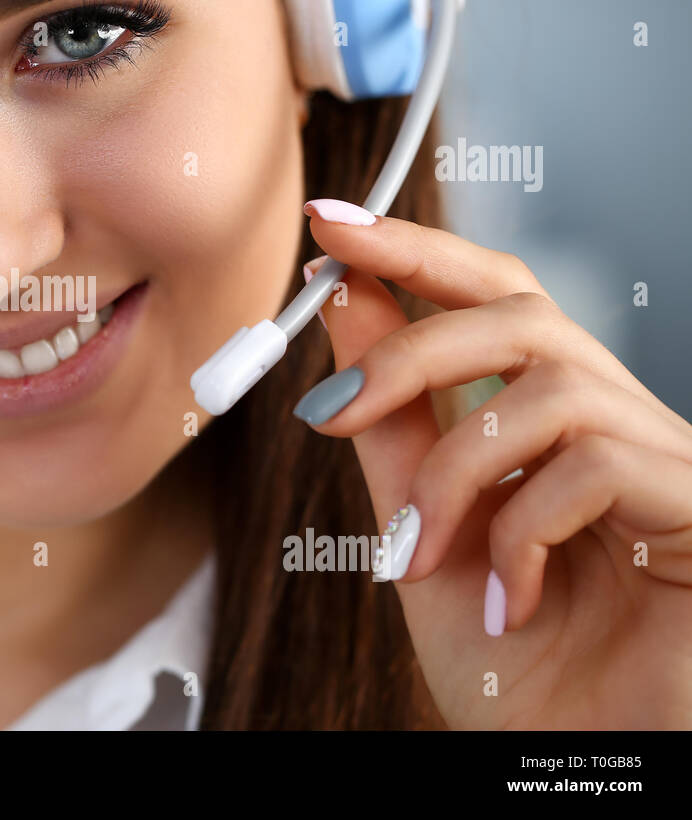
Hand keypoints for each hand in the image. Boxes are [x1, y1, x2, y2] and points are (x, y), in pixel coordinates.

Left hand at [296, 197, 691, 728]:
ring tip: (417, 558)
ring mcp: (663, 460)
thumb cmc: (513, 660)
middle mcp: (613, 421)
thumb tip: (345, 305)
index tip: (328, 223)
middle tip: (328, 413)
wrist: (589, 763)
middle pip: (517, 313)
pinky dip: (519, 533)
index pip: (489, 297)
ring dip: (451, 474)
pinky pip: (591, 466)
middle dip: (408, 349)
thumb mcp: (422, 530)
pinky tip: (509, 600)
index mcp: (547, 422)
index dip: (412, 249)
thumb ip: (391, 424)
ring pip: (546, 389)